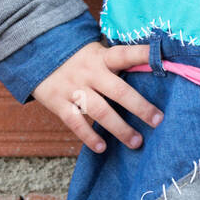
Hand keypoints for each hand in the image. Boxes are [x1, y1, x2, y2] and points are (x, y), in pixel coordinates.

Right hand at [31, 41, 161, 153]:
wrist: (35, 53)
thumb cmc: (77, 57)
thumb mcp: (96, 52)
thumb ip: (117, 63)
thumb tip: (152, 68)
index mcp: (102, 57)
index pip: (126, 54)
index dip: (144, 55)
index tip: (165, 61)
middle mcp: (90, 73)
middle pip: (118, 91)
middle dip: (139, 107)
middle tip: (158, 120)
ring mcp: (73, 89)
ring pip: (99, 111)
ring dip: (119, 128)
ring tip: (136, 141)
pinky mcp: (58, 103)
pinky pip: (75, 122)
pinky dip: (89, 136)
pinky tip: (102, 147)